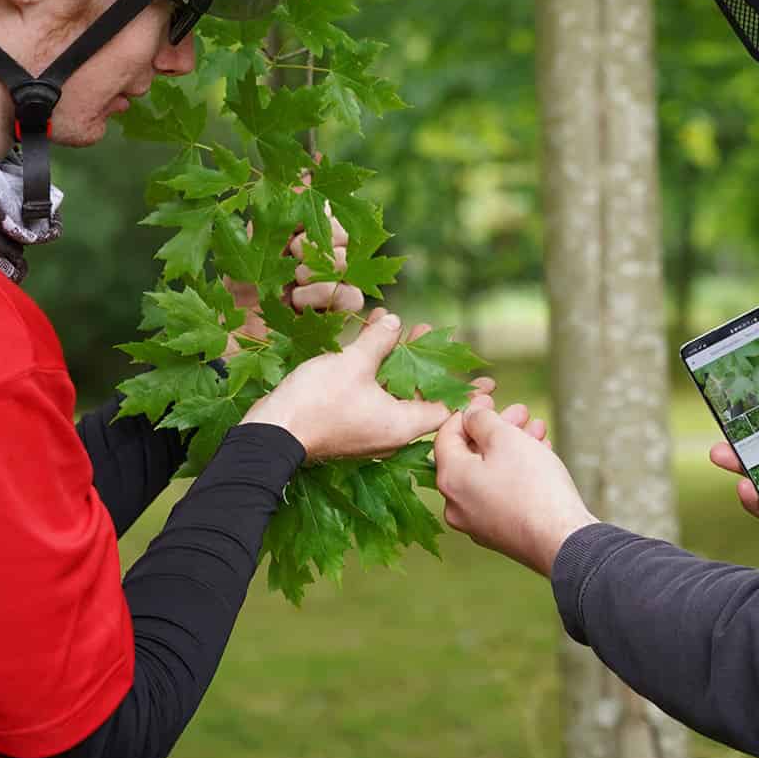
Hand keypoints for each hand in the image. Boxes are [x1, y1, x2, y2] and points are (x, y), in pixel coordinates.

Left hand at [224, 199, 362, 354]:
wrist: (230, 336)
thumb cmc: (235, 289)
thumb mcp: (251, 239)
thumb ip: (279, 205)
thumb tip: (306, 166)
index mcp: (302, 236)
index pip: (329, 210)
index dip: (318, 214)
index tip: (292, 226)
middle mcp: (320, 258)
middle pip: (345, 234)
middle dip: (317, 241)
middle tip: (292, 253)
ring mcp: (331, 287)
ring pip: (350, 262)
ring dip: (319, 270)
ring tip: (293, 282)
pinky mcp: (336, 316)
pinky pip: (353, 296)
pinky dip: (325, 296)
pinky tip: (299, 304)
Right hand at [241, 308, 452, 460]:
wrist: (271, 434)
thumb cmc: (317, 402)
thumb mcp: (353, 364)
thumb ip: (379, 341)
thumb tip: (395, 322)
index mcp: (402, 424)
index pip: (446, 411)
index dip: (465, 392)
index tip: (488, 382)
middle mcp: (390, 432)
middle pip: (420, 397)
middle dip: (427, 364)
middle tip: (433, 335)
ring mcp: (368, 429)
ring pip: (393, 393)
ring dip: (399, 361)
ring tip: (404, 328)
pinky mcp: (348, 423)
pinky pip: (372, 394)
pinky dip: (375, 370)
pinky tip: (369, 338)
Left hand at [435, 398, 593, 575]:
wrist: (562, 540)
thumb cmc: (532, 486)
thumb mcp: (505, 438)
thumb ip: (482, 420)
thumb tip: (472, 417)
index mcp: (450, 479)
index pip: (446, 435)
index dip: (468, 411)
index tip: (490, 398)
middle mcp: (456, 504)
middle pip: (470, 454)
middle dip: (497, 428)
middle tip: (521, 412)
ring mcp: (477, 522)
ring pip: (489, 473)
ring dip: (512, 447)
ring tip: (537, 430)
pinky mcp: (499, 532)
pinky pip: (500, 492)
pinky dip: (515, 471)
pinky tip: (540, 456)